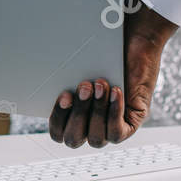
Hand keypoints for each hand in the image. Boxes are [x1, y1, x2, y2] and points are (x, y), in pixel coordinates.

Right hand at [48, 0, 176, 147]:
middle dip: (77, 114)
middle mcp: (90, 125)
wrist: (135, 41)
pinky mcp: (131, 123)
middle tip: (84, 87)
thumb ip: (65, 75)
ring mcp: (110, 126)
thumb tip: (45, 78)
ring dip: (97, 111)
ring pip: (96, 138)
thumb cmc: (104, 51)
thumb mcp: (80, 65)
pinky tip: (116, 92)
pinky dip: (114, 113)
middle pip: (73, 139)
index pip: (57, 132)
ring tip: (101, 85)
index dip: (57, 118)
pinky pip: (117, 132)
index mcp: (72, 114)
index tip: (65, 94)